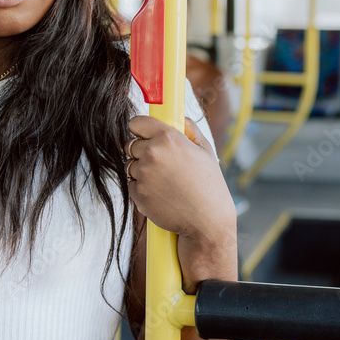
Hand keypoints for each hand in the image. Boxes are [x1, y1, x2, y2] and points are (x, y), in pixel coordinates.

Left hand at [126, 116, 235, 240]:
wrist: (207, 221)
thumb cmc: (209, 186)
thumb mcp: (206, 151)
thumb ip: (190, 129)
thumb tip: (179, 118)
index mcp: (167, 138)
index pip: (136, 122)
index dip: (140, 129)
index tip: (144, 135)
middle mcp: (152, 153)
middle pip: (130, 144)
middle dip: (142, 151)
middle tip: (161, 163)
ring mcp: (143, 174)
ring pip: (130, 165)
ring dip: (142, 171)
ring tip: (165, 181)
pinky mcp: (137, 194)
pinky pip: (132, 185)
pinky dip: (142, 189)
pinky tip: (161, 194)